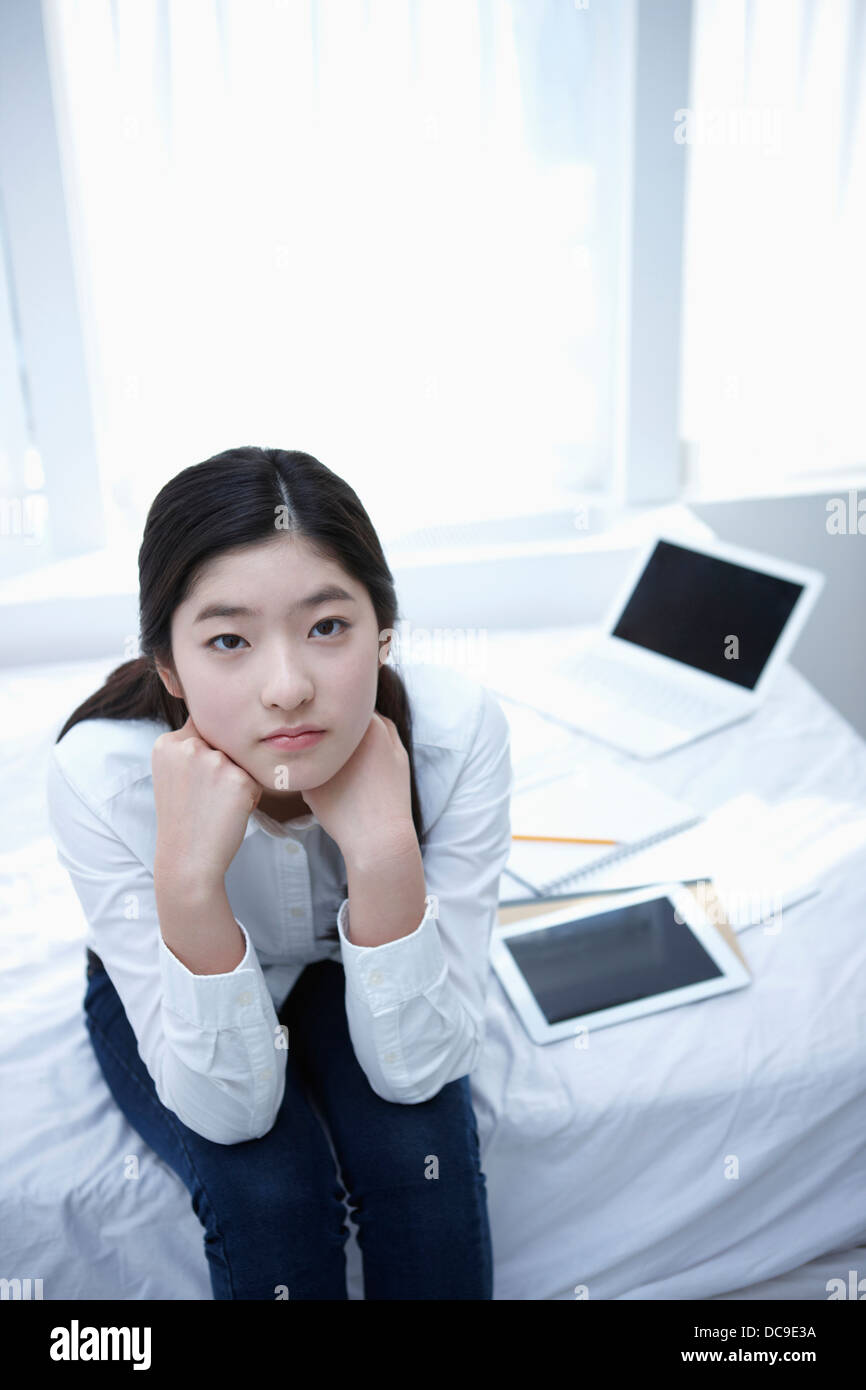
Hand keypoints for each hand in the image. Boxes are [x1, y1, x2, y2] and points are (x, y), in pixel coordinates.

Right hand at [152, 714, 262, 892]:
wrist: (186, 859)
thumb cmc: (184, 818)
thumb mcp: (173, 774)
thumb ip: (190, 748)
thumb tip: (222, 723)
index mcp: (167, 742)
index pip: (203, 729)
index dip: (207, 753)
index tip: (197, 782)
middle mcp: (188, 746)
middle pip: (224, 744)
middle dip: (223, 767)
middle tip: (206, 798)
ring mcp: (213, 761)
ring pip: (240, 761)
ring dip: (237, 781)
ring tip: (216, 806)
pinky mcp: (237, 778)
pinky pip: (254, 780)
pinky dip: (249, 796)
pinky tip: (228, 813)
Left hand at [301, 711, 415, 864]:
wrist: (377, 835)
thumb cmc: (392, 796)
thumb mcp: (399, 755)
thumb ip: (385, 727)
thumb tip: (367, 713)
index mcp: (369, 725)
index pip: (352, 711)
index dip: (354, 726)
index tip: (360, 745)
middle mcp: (341, 737)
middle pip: (330, 726)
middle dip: (335, 739)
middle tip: (349, 764)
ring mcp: (321, 757)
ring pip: (316, 747)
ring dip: (323, 755)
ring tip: (343, 780)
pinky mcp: (307, 777)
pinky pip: (307, 768)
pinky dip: (315, 775)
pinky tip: (332, 792)